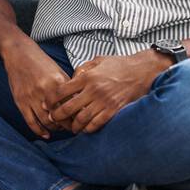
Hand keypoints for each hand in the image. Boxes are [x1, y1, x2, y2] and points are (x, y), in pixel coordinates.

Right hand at [0, 38, 70, 138]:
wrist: (20, 54)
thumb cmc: (42, 63)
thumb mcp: (59, 72)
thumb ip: (68, 88)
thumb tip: (80, 104)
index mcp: (57, 82)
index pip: (71, 106)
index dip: (77, 116)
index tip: (80, 121)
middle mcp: (44, 91)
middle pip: (59, 116)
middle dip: (67, 125)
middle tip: (72, 128)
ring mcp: (31, 97)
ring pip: (46, 121)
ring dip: (54, 128)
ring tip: (59, 128)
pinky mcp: (21, 101)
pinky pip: (31, 121)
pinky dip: (39, 131)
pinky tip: (46, 134)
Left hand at [45, 51, 170, 133]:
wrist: (142, 71)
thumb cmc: (119, 65)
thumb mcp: (98, 60)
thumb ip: (82, 69)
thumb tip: (71, 80)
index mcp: (87, 77)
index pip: (61, 91)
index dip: (50, 100)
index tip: (47, 105)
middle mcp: (93, 90)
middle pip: (68, 108)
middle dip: (57, 116)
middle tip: (54, 119)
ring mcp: (104, 101)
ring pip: (81, 119)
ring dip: (73, 126)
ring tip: (71, 127)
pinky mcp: (114, 110)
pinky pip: (96, 124)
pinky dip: (88, 129)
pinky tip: (86, 129)